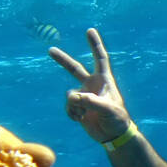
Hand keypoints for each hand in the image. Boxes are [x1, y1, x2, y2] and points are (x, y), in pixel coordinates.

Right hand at [51, 28, 131, 143]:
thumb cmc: (116, 119)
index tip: (90, 30)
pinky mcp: (78, 107)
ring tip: (83, 114)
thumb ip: (91, 101)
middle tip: (50, 50)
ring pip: (70, 95)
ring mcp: (84, 95)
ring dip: (74, 105)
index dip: (95, 44)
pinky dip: (72, 113)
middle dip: (63, 60)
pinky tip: (80, 119)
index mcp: (104, 80)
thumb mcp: (107, 109)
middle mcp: (92, 85)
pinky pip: (68, 106)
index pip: (100, 58)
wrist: (112, 135)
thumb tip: (74, 98)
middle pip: (75, 69)